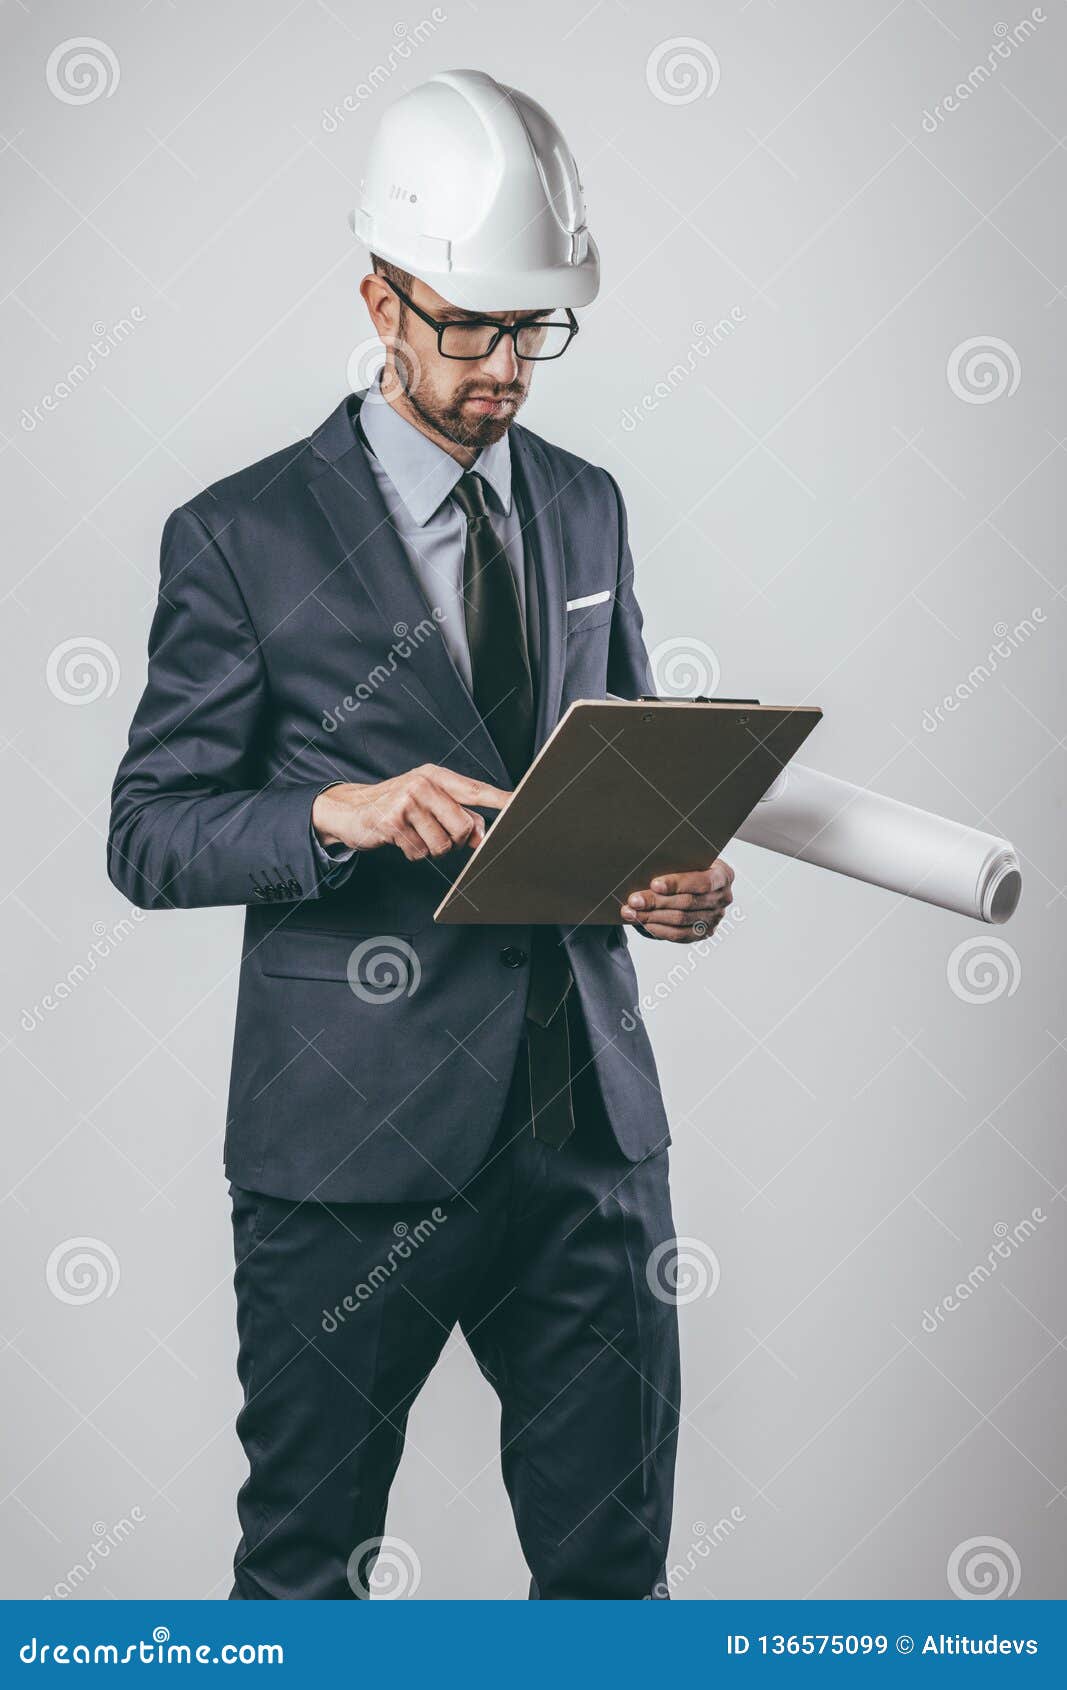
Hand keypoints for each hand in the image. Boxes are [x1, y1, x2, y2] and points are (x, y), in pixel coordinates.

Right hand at [313, 766, 510, 861]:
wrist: (352, 810)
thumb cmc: (398, 807)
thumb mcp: (429, 805)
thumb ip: (459, 816)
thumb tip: (481, 836)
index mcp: (436, 776)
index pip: (475, 790)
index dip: (499, 799)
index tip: (519, 803)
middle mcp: (422, 783)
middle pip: (462, 826)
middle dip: (454, 840)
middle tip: (436, 834)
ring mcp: (406, 801)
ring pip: (442, 844)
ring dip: (431, 849)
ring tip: (415, 835)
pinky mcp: (391, 822)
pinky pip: (419, 852)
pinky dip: (412, 853)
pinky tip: (401, 839)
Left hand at [620, 859, 734, 941]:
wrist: (696, 882)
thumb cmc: (689, 866)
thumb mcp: (688, 858)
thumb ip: (677, 861)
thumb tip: (647, 864)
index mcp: (723, 875)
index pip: (701, 882)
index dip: (677, 884)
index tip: (654, 884)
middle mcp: (723, 898)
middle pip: (687, 903)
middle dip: (656, 902)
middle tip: (634, 900)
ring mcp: (715, 918)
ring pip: (680, 920)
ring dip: (652, 917)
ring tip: (631, 912)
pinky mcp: (704, 932)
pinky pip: (679, 935)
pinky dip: (659, 929)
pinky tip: (643, 923)